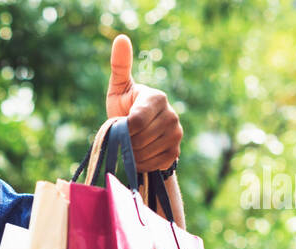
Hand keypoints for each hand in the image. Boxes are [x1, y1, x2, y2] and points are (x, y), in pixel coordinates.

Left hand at [106, 34, 181, 172]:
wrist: (137, 134)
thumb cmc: (124, 107)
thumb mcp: (118, 88)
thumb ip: (120, 66)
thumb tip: (121, 38)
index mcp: (157, 98)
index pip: (137, 122)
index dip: (122, 130)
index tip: (118, 126)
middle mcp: (172, 115)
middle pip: (140, 140)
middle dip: (125, 142)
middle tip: (122, 136)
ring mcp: (176, 134)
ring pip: (146, 153)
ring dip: (131, 154)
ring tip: (130, 144)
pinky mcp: (175, 152)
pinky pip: (154, 164)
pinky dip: (142, 163)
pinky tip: (140, 153)